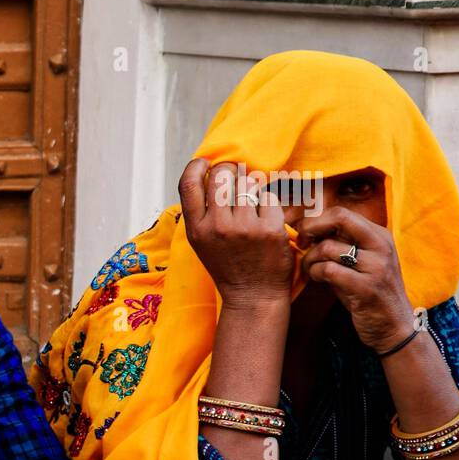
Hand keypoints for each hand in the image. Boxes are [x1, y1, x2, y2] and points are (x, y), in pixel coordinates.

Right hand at [179, 159, 293, 309]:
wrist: (252, 296)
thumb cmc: (228, 266)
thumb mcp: (202, 242)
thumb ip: (202, 212)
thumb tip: (210, 173)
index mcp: (196, 229)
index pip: (188, 183)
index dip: (197, 166)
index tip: (207, 163)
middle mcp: (217, 227)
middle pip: (221, 175)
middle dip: (231, 172)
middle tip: (237, 182)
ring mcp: (244, 228)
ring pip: (249, 182)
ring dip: (252, 188)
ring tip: (251, 205)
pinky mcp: (270, 229)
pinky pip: (269, 197)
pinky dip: (269, 205)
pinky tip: (265, 220)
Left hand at [297, 206, 415, 351]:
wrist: (395, 328)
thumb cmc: (368, 295)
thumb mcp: (359, 265)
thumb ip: (339, 247)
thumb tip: (306, 233)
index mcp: (380, 236)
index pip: (342, 213)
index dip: (316, 221)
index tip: (304, 235)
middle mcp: (381, 246)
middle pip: (339, 218)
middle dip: (311, 228)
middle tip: (301, 244)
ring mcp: (376, 266)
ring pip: (328, 247)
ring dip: (310, 259)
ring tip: (310, 270)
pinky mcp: (367, 287)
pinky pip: (329, 270)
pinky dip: (316, 273)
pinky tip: (317, 279)